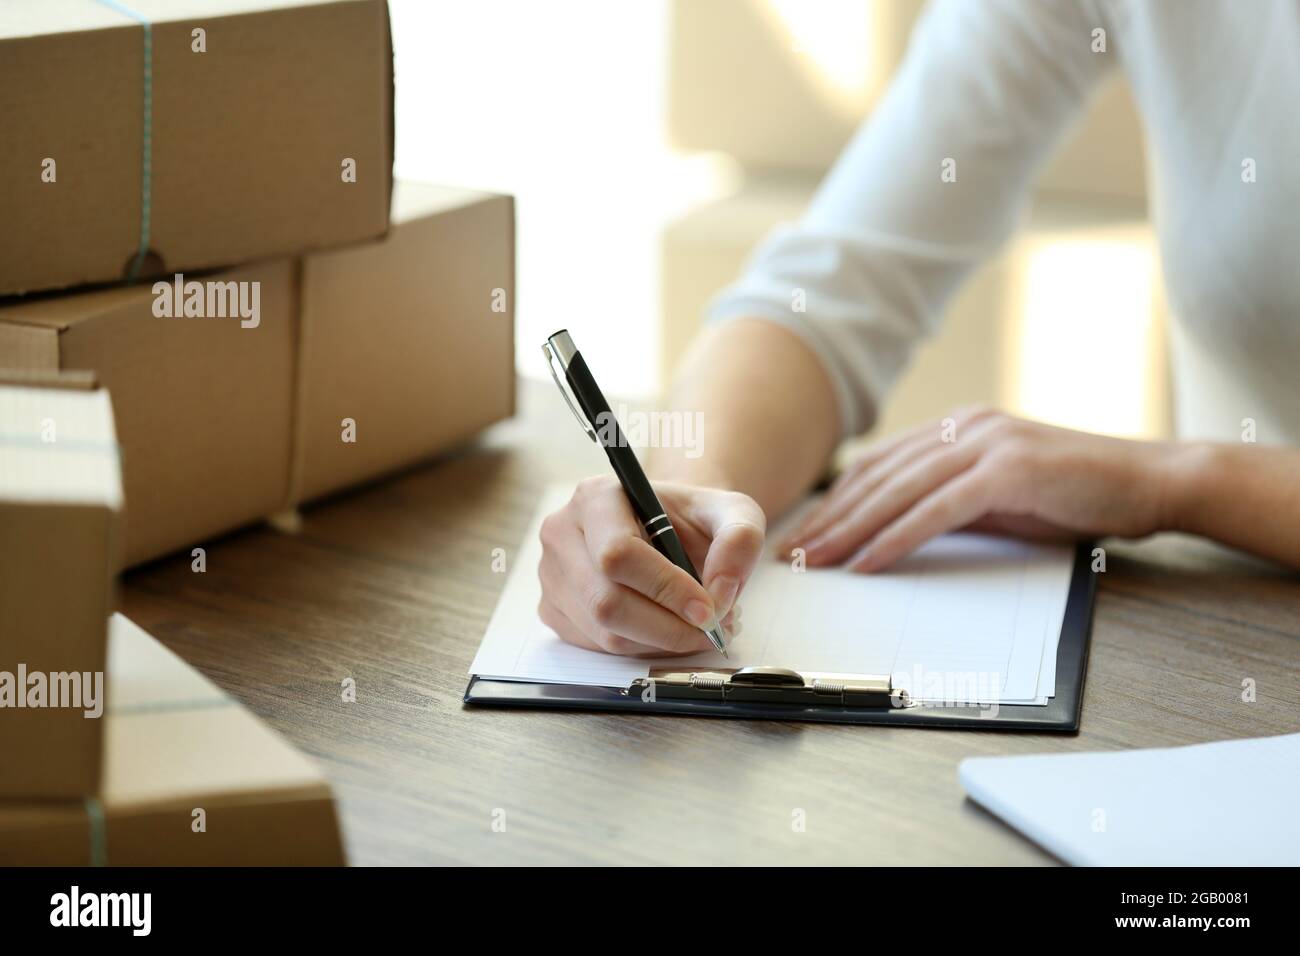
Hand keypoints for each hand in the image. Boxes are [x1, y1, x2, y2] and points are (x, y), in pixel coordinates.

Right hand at [538, 476, 765, 655]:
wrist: (668, 528)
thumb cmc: (693, 519)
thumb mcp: (732, 512)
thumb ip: (740, 539)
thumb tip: (721, 589)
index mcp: (596, 497)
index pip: (618, 554)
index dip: (666, 589)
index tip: (708, 610)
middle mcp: (562, 533)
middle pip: (606, 602)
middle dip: (668, 627)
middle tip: (711, 629)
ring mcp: (552, 574)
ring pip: (604, 633)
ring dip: (661, 642)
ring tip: (699, 627)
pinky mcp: (554, 609)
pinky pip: (597, 647)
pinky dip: (643, 648)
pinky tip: (667, 628)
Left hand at [781, 407, 1178, 571]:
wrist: (1150, 482)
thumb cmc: (1075, 494)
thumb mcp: (999, 493)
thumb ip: (949, 499)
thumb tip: (892, 527)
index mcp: (960, 426)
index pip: (879, 465)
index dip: (836, 500)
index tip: (806, 533)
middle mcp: (966, 425)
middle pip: (878, 476)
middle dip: (830, 518)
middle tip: (794, 553)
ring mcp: (986, 443)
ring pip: (898, 492)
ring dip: (851, 531)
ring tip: (818, 562)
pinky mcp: (1007, 470)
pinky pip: (935, 511)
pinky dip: (896, 539)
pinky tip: (869, 564)